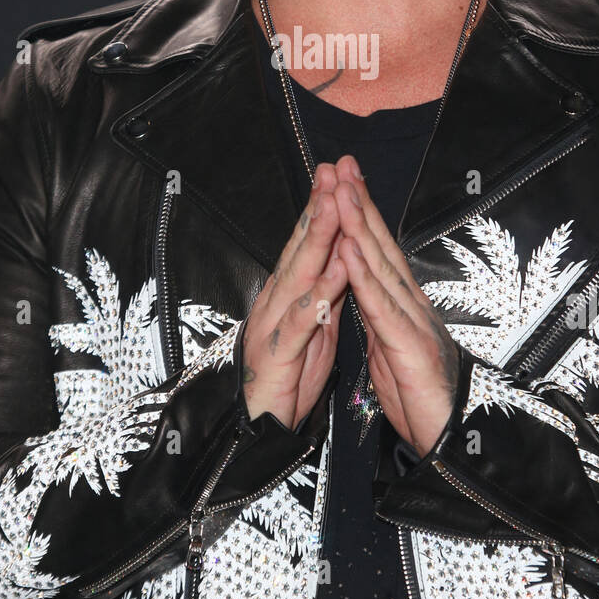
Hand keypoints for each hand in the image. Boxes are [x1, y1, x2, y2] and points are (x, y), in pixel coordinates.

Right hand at [242, 163, 348, 430]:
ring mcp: (274, 323)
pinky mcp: (279, 351)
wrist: (259, 427)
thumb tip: (339, 261)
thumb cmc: (286, 379)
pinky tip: (336, 268)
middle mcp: (275, 300)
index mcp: (286, 295)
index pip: (304, 243)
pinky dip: (321, 290)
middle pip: (299, 247)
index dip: (320, 207)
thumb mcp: (312, 329)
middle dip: (318, 206)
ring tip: (335, 205)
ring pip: (298, 272)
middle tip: (333, 171)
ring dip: (318, 237)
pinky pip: (303, 316)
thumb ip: (323, 295)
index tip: (336, 174)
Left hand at [330, 155, 460, 457]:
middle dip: (359, 203)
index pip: (379, 251)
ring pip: (381, 266)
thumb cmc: (421, 397)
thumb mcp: (390, 347)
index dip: (361, 215)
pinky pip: (382, 306)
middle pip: (381, 246)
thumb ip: (378, 315)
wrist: (451, 437)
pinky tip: (349, 250)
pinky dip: (363, 276)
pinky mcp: (409, 346)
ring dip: (358, 226)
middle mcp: (411, 303)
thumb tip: (363, 287)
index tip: (343, 180)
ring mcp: (413, 321)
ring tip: (339, 192)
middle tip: (341, 165)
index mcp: (403, 305)